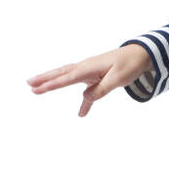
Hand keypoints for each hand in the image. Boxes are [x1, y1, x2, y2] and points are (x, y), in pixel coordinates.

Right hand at [26, 44, 152, 117]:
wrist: (140, 54)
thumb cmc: (129, 65)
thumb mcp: (118, 79)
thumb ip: (101, 89)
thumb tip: (86, 98)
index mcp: (89, 68)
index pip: (66, 78)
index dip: (51, 85)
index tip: (37, 89)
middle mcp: (85, 67)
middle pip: (61, 74)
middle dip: (44, 80)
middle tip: (28, 84)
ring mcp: (89, 71)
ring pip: (66, 77)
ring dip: (52, 82)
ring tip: (36, 88)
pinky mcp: (95, 75)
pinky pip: (83, 87)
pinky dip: (82, 100)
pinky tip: (81, 113)